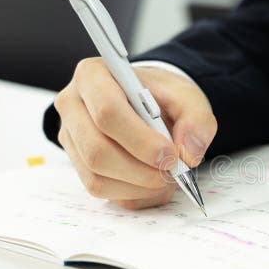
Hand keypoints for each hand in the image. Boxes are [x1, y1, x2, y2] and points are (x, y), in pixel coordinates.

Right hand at [54, 58, 216, 208]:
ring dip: (138, 185)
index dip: (141, 140)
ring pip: (96, 175)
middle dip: (141, 169)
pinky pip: (100, 189)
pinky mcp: (77, 162)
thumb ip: (196, 121)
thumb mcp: (187, 97)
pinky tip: (152, 183)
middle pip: (97, 150)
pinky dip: (132, 193)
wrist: (149, 104)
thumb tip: (189, 154)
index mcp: (93, 76)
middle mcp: (73, 105)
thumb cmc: (161, 96)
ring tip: (166, 177)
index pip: (107, 112)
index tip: (170, 154)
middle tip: (172, 172)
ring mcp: (71, 137)